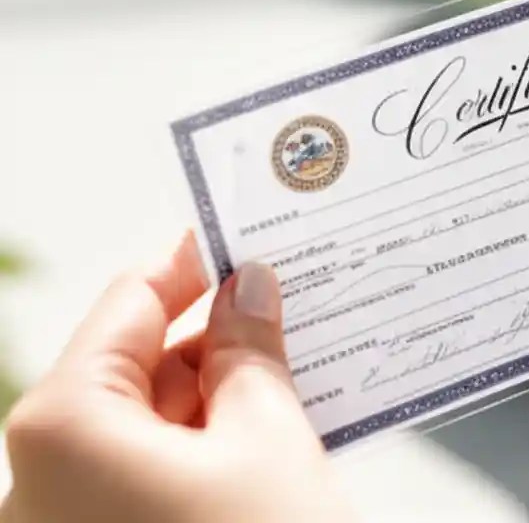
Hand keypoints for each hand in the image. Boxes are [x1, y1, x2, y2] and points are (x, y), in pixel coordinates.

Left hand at [0, 234, 355, 522]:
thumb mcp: (269, 439)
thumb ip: (252, 351)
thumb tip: (249, 290)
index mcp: (62, 427)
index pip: (130, 303)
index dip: (196, 266)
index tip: (247, 240)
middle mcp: (37, 478)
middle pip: (133, 370)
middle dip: (217, 342)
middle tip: (295, 312)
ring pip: (144, 430)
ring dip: (218, 401)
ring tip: (298, 378)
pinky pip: (145, 481)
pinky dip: (203, 454)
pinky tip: (270, 438)